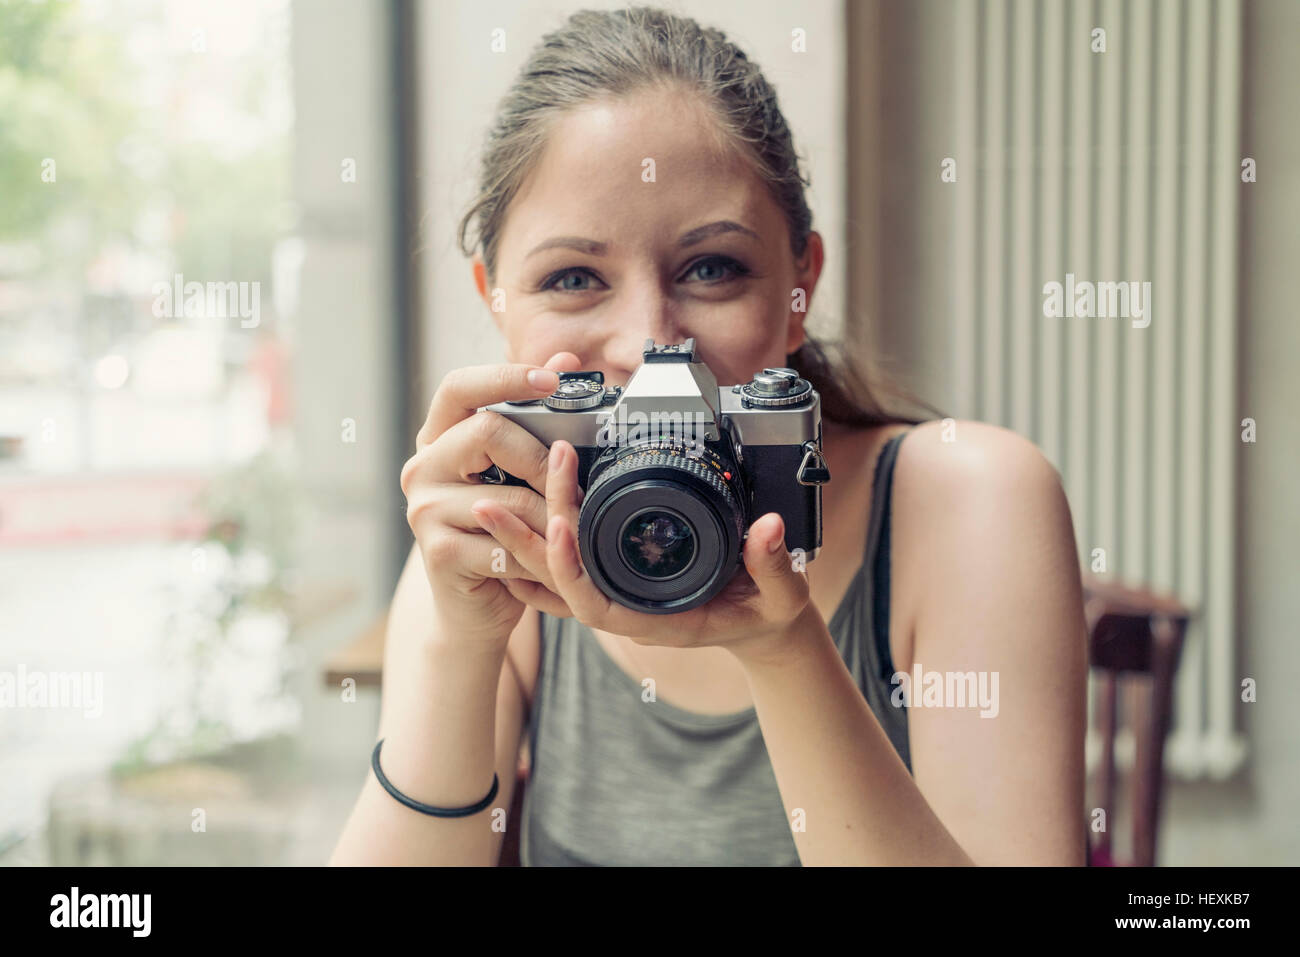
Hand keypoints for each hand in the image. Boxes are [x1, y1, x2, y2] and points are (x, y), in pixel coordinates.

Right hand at [400, 352, 584, 645]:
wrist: (475, 609)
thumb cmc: (502, 534)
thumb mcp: (518, 475)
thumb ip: (536, 420)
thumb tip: (566, 360)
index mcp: (440, 438)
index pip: (460, 386)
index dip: (506, 376)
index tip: (554, 378)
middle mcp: (422, 467)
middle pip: (487, 431)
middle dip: (543, 458)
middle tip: (572, 481)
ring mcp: (423, 510)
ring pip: (509, 497)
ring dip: (553, 518)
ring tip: (576, 529)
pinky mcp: (438, 552)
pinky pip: (508, 544)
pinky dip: (542, 556)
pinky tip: (554, 563)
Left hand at [519, 438, 815, 658]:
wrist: (764, 624)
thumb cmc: (770, 612)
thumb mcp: (782, 594)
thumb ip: (776, 565)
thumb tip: (770, 528)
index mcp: (657, 619)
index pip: (597, 603)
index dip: (572, 569)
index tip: (559, 526)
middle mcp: (628, 608)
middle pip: (562, 583)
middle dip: (528, 541)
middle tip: (495, 499)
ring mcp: (619, 593)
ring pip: (557, 572)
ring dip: (522, 538)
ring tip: (487, 500)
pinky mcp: (619, 576)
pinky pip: (567, 567)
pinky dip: (537, 547)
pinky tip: (510, 519)